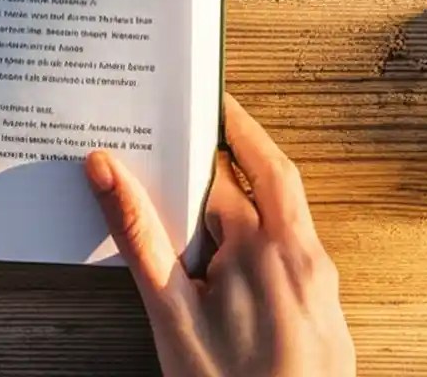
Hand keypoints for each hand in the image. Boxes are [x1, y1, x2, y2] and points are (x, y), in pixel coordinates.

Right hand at [84, 94, 354, 376]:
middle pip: (260, 178)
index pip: (220, 172)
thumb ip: (138, 233)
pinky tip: (219, 254)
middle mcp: (304, 252)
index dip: (187, 143)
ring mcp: (320, 279)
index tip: (169, 113)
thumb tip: (104, 167)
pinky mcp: (322, 303)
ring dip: (236, 195)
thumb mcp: (170, 311)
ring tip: (186, 198)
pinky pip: (289, 245)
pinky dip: (254, 231)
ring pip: (278, 211)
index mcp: (268, 244)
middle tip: (180, 127)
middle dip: (220, 149)